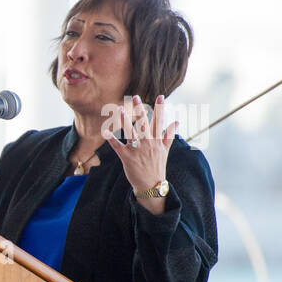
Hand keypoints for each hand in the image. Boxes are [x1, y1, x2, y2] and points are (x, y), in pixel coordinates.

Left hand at [106, 94, 176, 209]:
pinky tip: (106, 132)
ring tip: (118, 109)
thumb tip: (176, 122)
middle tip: (135, 97)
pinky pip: (118, 146)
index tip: (161, 96)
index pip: (159, 122)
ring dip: (125, 120)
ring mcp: (137, 150)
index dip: (160, 109)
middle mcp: (148, 144)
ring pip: (131, 132)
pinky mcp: (127, 157)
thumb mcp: (165, 150)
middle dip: (140, 110)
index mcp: (157, 141)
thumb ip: (169, 135)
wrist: (151, 186)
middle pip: (144, 124)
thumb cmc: (157, 166)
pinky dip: (111, 139)